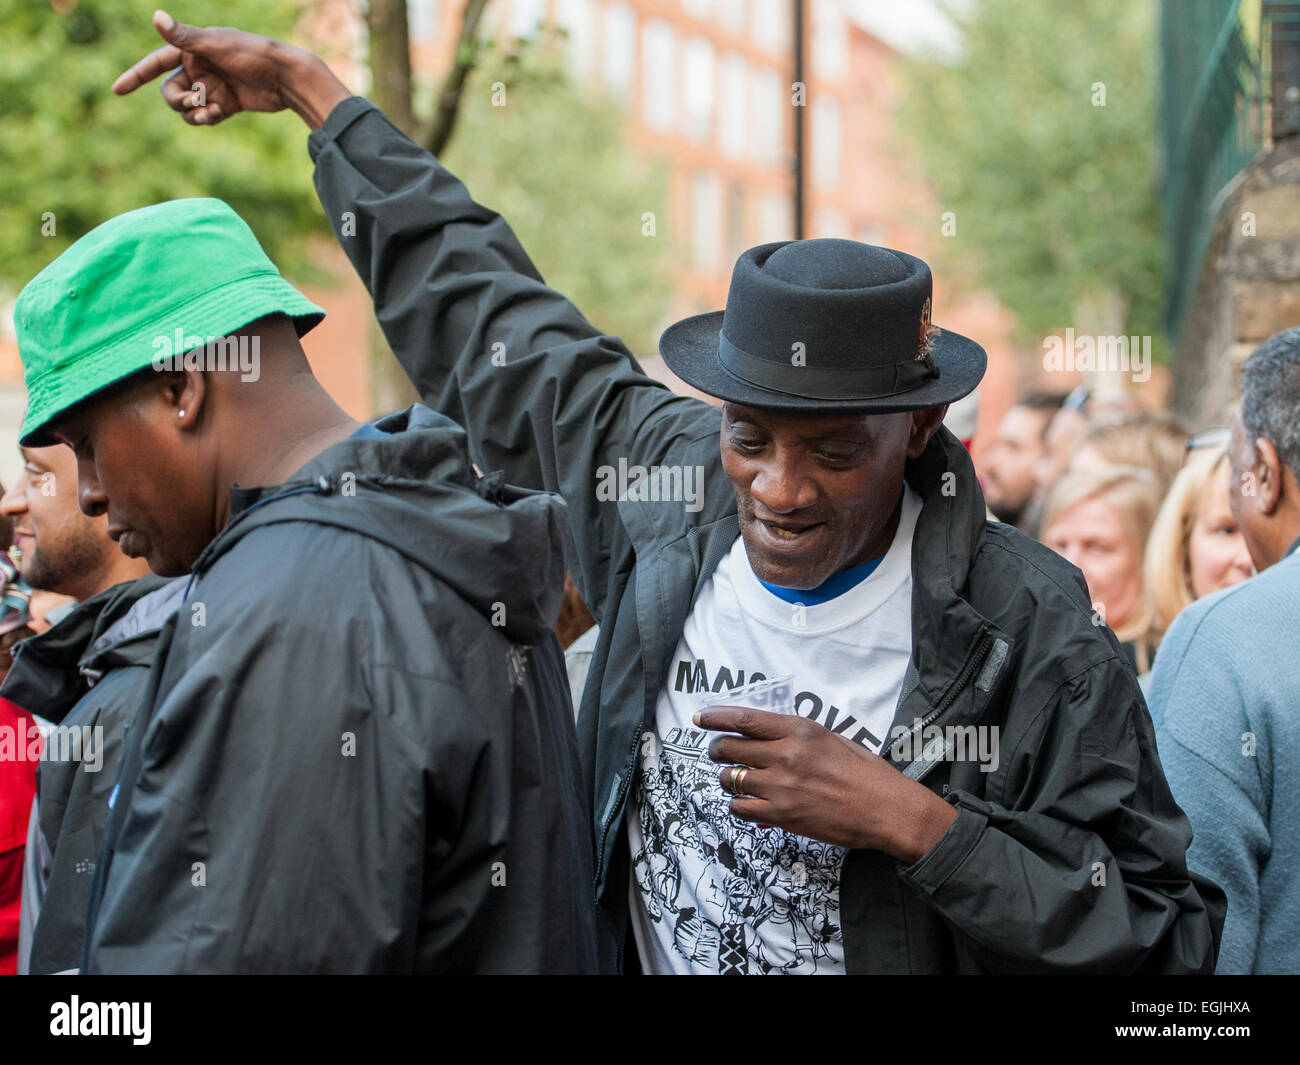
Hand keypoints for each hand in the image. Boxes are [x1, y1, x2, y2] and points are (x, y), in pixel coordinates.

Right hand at [111, 9, 349, 129]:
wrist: (287, 78)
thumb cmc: (254, 54)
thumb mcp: (217, 45)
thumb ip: (185, 37)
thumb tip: (156, 17)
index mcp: (193, 49)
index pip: (157, 61)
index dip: (137, 75)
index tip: (117, 90)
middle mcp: (199, 67)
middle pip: (170, 90)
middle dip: (175, 100)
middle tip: (189, 103)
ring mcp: (212, 87)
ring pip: (186, 107)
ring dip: (190, 113)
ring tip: (207, 113)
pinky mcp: (225, 105)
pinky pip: (203, 117)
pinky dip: (205, 118)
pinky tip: (216, 114)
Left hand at [695, 706, 957, 862]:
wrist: (886, 809)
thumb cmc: (865, 773)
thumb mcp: (832, 739)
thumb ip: (798, 735)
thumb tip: (767, 733)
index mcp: (801, 731)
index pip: (745, 720)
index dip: (717, 717)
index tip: (701, 718)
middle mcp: (786, 755)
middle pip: (730, 748)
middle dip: (717, 749)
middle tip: (716, 751)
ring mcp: (781, 787)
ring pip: (730, 779)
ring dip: (727, 778)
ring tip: (735, 780)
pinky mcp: (782, 816)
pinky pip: (741, 809)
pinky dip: (738, 805)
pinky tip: (746, 804)